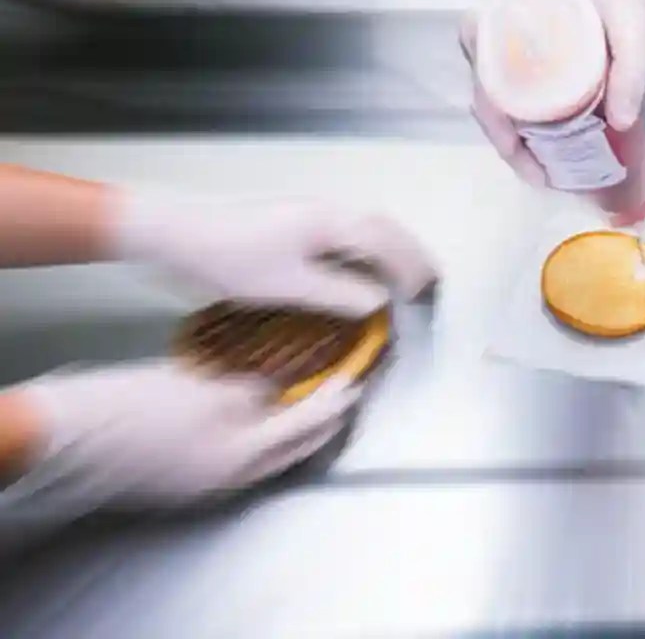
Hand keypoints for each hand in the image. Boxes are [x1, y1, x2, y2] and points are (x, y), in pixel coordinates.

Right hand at [2, 360, 361, 514]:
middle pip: (293, 451)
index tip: (352, 381)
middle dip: (323, 423)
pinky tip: (251, 418)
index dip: (333, 400)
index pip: (305, 424)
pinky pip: (235, 461)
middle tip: (342, 396)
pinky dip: (254, 440)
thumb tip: (271, 393)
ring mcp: (205, 486)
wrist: (70, 437)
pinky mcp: (183, 483)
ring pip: (265, 458)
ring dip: (290, 433)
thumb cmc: (130, 406)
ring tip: (305, 404)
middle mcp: (230, 480)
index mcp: (240, 456)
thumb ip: (246, 391)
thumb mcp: (200, 385)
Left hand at [113, 192, 437, 317]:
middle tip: (427, 280)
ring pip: (364, 225)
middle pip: (382, 226)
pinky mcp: (293, 218)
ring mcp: (308, 211)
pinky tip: (359, 268)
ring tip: (401, 275)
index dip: (410, 268)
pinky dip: (366, 247)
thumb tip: (379, 302)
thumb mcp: (286, 286)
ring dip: (389, 248)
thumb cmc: (229, 259)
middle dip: (408, 253)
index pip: (386, 241)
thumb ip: (338, 294)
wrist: (174, 230)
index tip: (423, 294)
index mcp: (329, 222)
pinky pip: (347, 229)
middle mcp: (325, 209)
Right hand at [459, 0, 644, 186]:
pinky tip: (550, 154)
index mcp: (499, 22)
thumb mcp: (630, 24)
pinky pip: (512, 103)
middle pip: (488, 104)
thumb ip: (630, 67)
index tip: (529, 161)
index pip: (486, 86)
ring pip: (498, 108)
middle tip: (545, 179)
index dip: (501, 131)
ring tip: (550, 175)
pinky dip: (527, 131)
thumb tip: (620, 122)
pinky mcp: (518, 65)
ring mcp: (501, 53)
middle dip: (513, 149)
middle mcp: (490, 38)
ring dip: (519, 144)